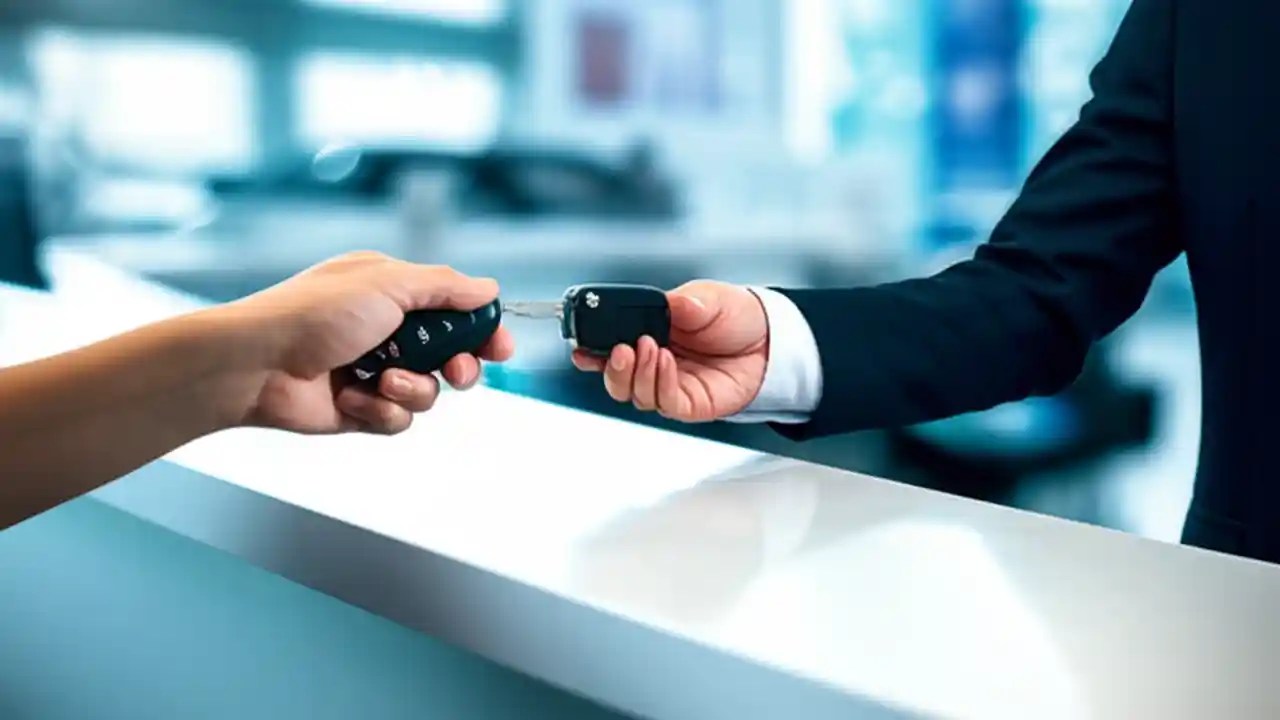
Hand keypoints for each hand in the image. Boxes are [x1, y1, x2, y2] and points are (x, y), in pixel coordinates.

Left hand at [217, 251, 514, 434]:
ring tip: (382, 382)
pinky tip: (352, 399)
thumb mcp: (387, 284)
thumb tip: (488, 289)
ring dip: (412, 390)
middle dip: (458, 367)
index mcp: (392, 292)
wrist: (254, 365)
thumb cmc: (310, 314)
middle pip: (452, 356)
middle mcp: (386, 330)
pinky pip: (398, 419)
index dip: (483, 330)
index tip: (500, 347)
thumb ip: (444, 287)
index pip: (455, 311)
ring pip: (428, 393)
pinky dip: (380, 411)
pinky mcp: (360, 408)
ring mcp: (373, 371)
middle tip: (455, 371)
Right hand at [572, 281, 766, 421]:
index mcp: (650, 337)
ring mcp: (672, 386)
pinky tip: (666, 363)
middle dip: (610, 369)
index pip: (610, 350)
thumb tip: (665, 303)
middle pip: (616, 380)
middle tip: (619, 350)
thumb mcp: (705, 298)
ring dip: (636, 374)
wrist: (772, 339)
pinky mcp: (692, 404)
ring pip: (635, 395)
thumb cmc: (738, 317)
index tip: (581, 347)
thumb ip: (681, 303)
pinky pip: (666, 403)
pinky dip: (660, 384)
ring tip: (650, 348)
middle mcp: (655, 365)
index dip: (592, 352)